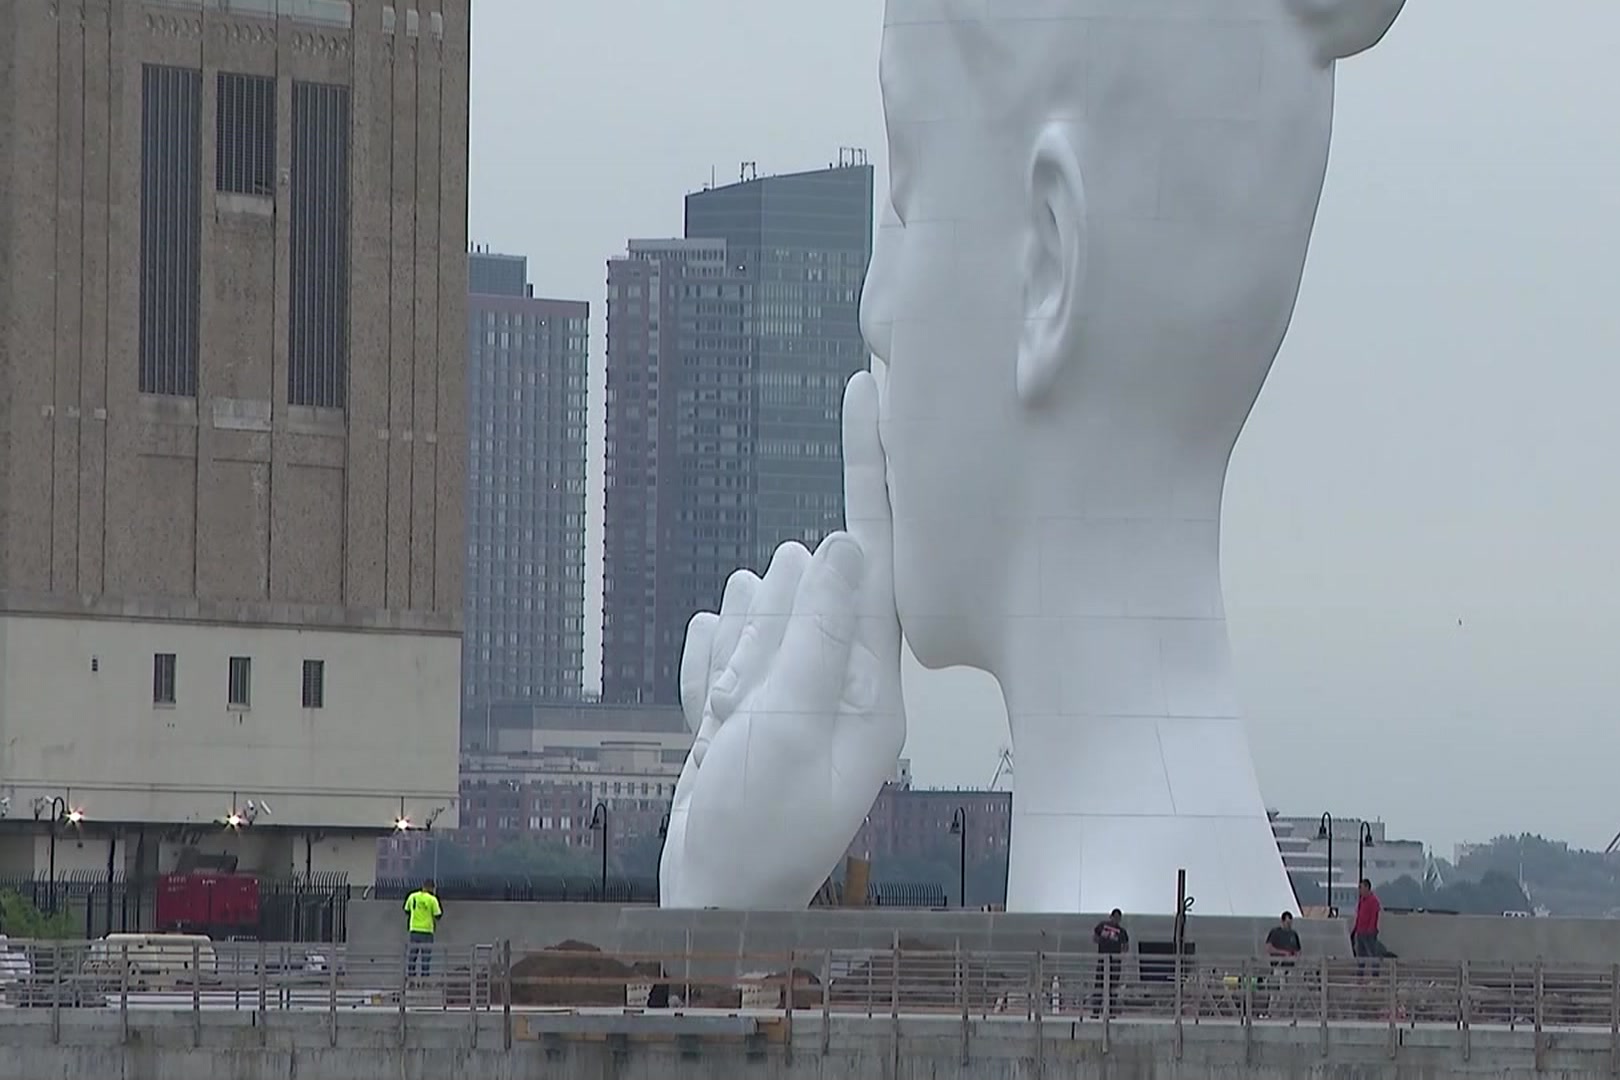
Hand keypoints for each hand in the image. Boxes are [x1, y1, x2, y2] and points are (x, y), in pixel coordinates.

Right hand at [659, 370, 903, 908]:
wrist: (711, 912)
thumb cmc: (754, 833)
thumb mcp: (784, 729)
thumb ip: (812, 635)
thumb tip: (834, 545)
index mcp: (874, 685)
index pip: (878, 553)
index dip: (874, 469)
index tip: (871, 390)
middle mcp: (848, 686)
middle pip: (806, 595)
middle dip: (769, 636)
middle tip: (753, 709)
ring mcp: (800, 701)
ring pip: (759, 626)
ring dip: (736, 665)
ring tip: (733, 722)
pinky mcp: (756, 717)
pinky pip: (726, 663)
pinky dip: (711, 677)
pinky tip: (712, 697)